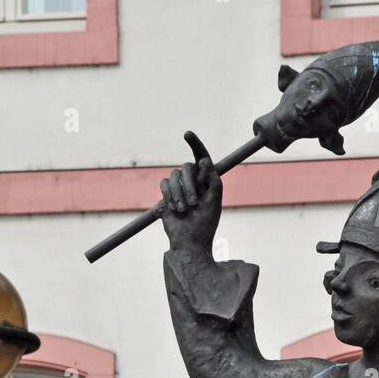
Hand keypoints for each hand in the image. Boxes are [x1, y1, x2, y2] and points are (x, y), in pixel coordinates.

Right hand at [160, 131, 222, 251]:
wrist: (189, 242)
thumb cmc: (205, 225)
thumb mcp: (215, 203)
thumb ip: (213, 182)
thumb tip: (205, 162)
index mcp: (206, 181)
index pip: (201, 157)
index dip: (195, 144)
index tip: (186, 134)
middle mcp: (193, 181)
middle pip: (186, 167)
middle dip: (189, 185)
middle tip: (193, 203)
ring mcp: (179, 187)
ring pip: (173, 175)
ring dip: (179, 194)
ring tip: (184, 209)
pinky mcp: (167, 195)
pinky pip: (163, 184)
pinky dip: (169, 196)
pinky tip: (175, 209)